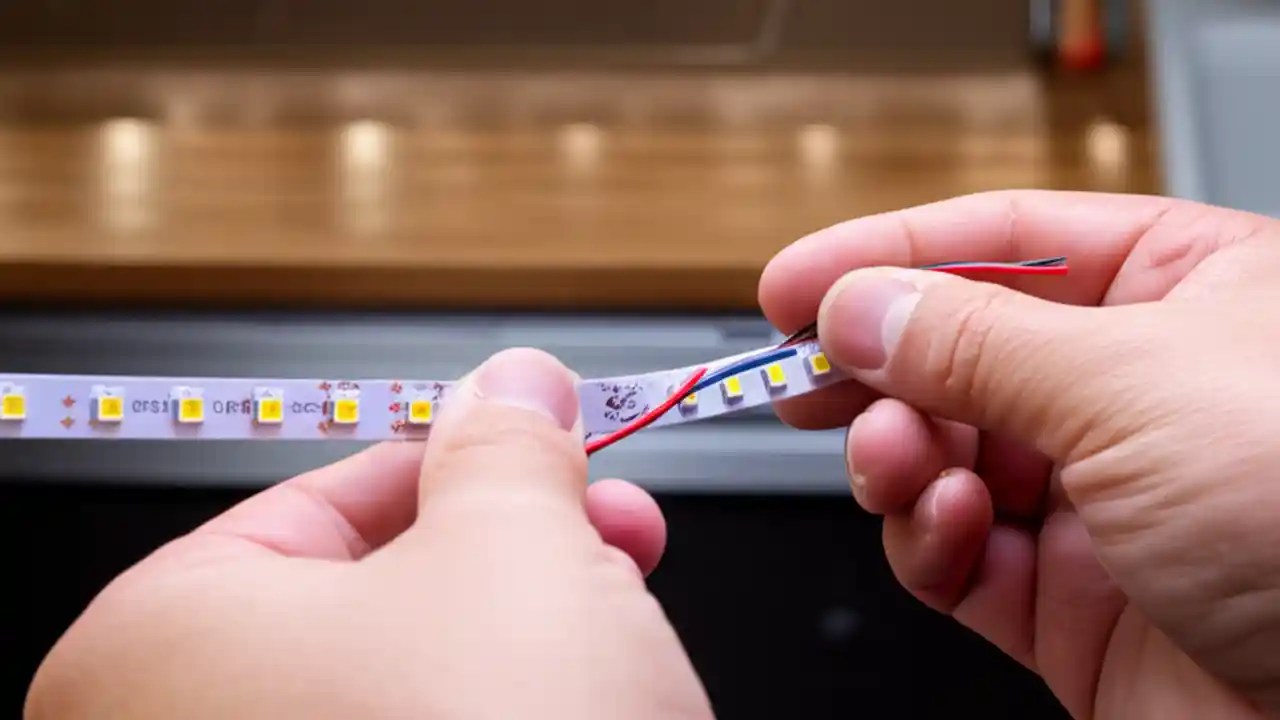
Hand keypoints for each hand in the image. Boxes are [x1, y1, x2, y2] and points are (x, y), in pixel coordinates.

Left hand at [25, 349, 713, 719]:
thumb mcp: (518, 551)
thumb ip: (506, 446)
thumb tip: (515, 384)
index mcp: (163, 637)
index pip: (331, 498)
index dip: (473, 468)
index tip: (561, 457)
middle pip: (380, 604)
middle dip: (524, 565)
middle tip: (620, 542)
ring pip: (419, 697)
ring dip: (533, 654)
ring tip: (620, 656)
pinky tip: (593, 718)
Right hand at [759, 190, 1279, 718]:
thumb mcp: (1135, 388)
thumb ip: (976, 341)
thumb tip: (860, 306)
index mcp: (1186, 294)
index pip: (1009, 243)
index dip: (890, 255)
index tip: (793, 284)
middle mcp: (1139, 392)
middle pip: (961, 352)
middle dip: (879, 368)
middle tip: (800, 378)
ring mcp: (1101, 500)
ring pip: (947, 457)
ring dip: (900, 458)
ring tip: (896, 462)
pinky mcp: (1071, 600)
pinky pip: (961, 555)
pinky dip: (931, 540)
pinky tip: (944, 528)